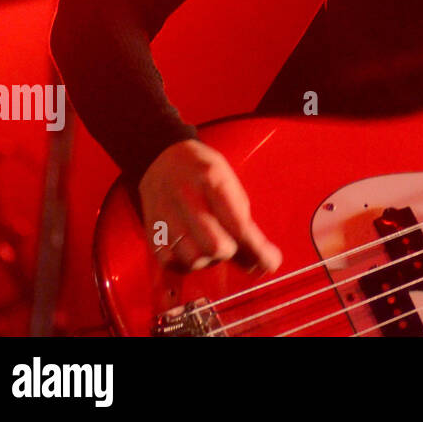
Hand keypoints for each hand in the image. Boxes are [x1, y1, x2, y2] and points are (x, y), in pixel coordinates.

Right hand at [139, 139, 282, 273]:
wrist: (160, 158)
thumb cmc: (202, 172)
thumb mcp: (229, 183)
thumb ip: (242, 220)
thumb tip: (263, 260)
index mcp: (212, 180)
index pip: (237, 224)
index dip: (257, 249)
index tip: (271, 263)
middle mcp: (186, 198)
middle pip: (215, 246)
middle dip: (230, 251)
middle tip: (231, 243)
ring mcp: (165, 216)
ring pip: (193, 259)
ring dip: (209, 259)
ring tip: (210, 242)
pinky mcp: (151, 232)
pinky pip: (172, 263)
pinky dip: (188, 263)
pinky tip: (193, 248)